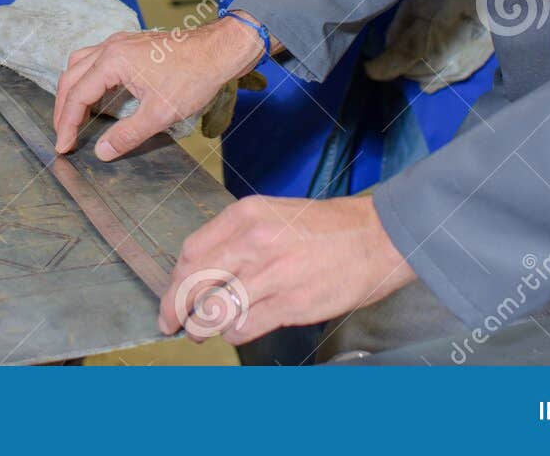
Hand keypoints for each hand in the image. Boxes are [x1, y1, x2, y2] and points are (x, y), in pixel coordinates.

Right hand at [52, 14, 264, 159]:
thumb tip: (102, 151)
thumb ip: (127, 134)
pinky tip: (95, 94)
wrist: (219, 51)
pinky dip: (87, 79)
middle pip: (71, 77)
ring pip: (80, 64)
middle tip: (63, 135)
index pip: (77, 95)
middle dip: (63, 108)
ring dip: (72, 90)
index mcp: (112, 61)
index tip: (63, 146)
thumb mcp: (160, 114)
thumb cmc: (193, 77)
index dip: (67, 124)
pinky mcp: (130, 44)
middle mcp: (110, 47)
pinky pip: (95, 59)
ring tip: (72, 115)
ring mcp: (120, 43)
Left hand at [157, 193, 416, 345]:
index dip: (174, 282)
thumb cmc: (325, 229)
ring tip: (208, 329)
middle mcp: (253, 242)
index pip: (191, 253)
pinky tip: (243, 327)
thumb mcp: (272, 215)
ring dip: (205, 327)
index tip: (171, 297)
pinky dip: (236, 333)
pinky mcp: (290, 304)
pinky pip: (244, 328)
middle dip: (175, 309)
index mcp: (245, 215)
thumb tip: (202, 271)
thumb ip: (236, 238)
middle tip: (172, 324)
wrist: (377, 237)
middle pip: (192, 283)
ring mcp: (271, 274)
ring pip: (213, 312)